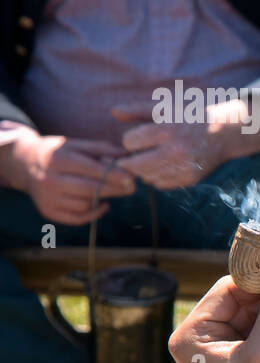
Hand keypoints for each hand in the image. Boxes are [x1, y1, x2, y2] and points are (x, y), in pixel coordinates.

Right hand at [8, 130, 134, 224]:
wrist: (25, 164)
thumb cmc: (58, 153)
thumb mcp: (76, 144)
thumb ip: (102, 149)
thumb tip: (128, 157)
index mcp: (57, 159)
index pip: (92, 170)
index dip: (115, 175)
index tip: (132, 178)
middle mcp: (49, 179)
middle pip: (90, 189)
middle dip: (115, 189)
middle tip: (131, 188)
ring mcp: (47, 198)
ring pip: (85, 205)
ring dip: (102, 198)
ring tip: (109, 189)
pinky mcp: (47, 211)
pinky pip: (77, 218)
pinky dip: (94, 213)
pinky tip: (102, 204)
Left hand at [118, 100, 245, 188]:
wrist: (227, 131)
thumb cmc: (193, 114)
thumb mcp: (167, 107)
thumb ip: (138, 110)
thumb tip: (113, 112)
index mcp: (166, 130)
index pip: (129, 142)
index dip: (130, 139)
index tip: (138, 137)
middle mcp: (175, 151)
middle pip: (134, 165)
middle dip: (131, 159)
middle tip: (137, 152)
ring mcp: (184, 167)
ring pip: (146, 176)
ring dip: (144, 169)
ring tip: (153, 157)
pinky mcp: (190, 178)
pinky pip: (161, 184)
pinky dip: (158, 176)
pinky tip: (165, 165)